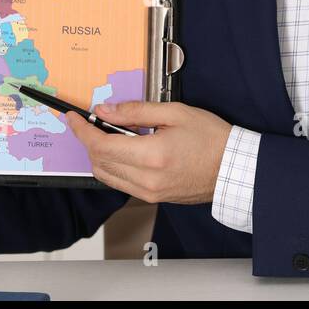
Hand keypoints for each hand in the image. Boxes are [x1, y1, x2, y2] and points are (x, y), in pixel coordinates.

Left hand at [66, 101, 231, 205]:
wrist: (233, 168)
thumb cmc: (211, 139)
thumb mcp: (175, 112)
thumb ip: (135, 111)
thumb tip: (105, 110)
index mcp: (151, 156)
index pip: (101, 145)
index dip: (82, 130)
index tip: (75, 118)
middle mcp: (146, 180)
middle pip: (99, 162)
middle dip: (88, 140)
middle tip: (89, 122)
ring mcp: (149, 193)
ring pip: (106, 176)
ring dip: (98, 155)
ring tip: (105, 134)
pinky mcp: (152, 198)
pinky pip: (120, 184)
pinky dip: (112, 166)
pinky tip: (121, 150)